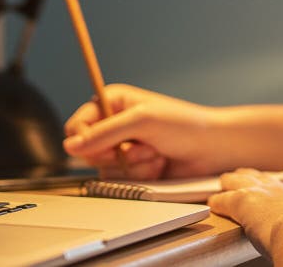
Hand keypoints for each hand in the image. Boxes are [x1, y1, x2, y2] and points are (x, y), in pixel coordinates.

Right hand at [64, 83, 218, 178]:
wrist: (211, 148)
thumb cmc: (183, 125)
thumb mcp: (141, 121)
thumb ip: (104, 133)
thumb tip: (71, 145)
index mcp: (112, 102)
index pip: (77, 125)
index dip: (87, 139)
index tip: (110, 144)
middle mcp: (113, 124)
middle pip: (88, 151)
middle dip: (117, 153)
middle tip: (140, 146)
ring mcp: (123, 148)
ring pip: (105, 169)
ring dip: (133, 165)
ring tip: (154, 153)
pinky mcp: (132, 169)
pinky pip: (122, 181)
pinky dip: (142, 175)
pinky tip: (158, 164)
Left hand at [208, 168, 282, 262]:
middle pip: (269, 179)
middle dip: (259, 179)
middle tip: (251, 177)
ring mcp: (266, 193)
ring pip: (244, 180)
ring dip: (234, 181)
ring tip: (226, 180)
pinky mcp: (244, 202)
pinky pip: (225, 200)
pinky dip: (218, 202)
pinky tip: (213, 203)